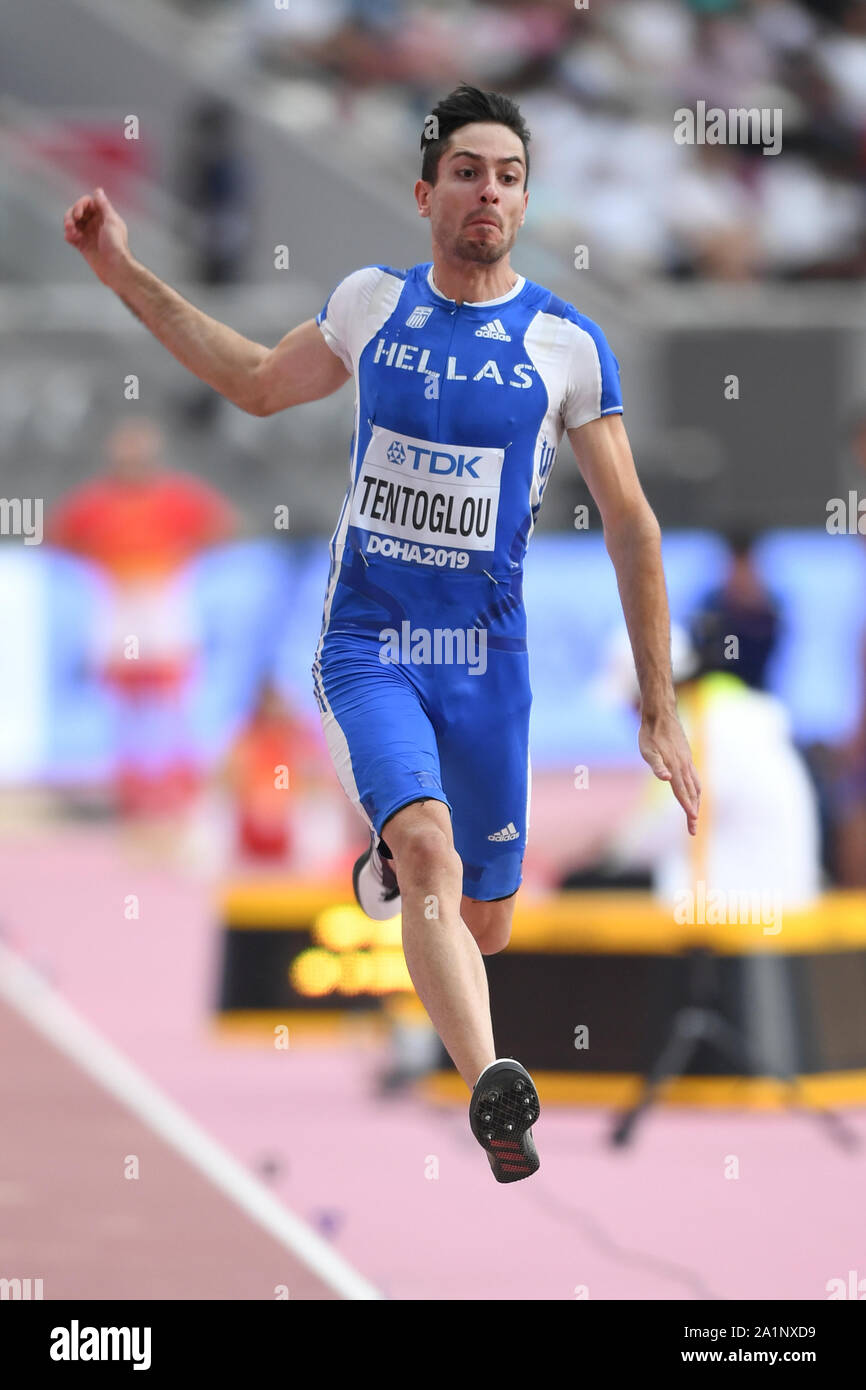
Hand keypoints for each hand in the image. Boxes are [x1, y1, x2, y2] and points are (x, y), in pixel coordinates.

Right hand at [63, 187, 130, 285]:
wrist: (114, 268)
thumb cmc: (116, 245)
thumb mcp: (111, 221)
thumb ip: (104, 205)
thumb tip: (98, 190)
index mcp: (104, 216)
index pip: (88, 202)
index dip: (81, 205)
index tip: (80, 213)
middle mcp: (96, 223)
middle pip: (78, 211)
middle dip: (72, 214)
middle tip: (73, 222)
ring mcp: (89, 234)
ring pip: (72, 222)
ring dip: (68, 223)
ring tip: (70, 230)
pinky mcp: (83, 245)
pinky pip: (71, 236)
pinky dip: (68, 234)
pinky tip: (71, 238)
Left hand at [639, 708, 700, 834]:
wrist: (660, 713)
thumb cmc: (650, 733)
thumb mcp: (647, 750)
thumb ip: (656, 765)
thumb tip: (666, 778)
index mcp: (675, 767)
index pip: (682, 793)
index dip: (687, 808)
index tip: (692, 823)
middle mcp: (684, 766)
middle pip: (691, 794)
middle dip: (692, 812)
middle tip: (692, 830)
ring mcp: (687, 761)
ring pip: (695, 786)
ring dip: (696, 802)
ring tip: (694, 815)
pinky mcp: (686, 756)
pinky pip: (694, 777)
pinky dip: (696, 789)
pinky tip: (694, 792)